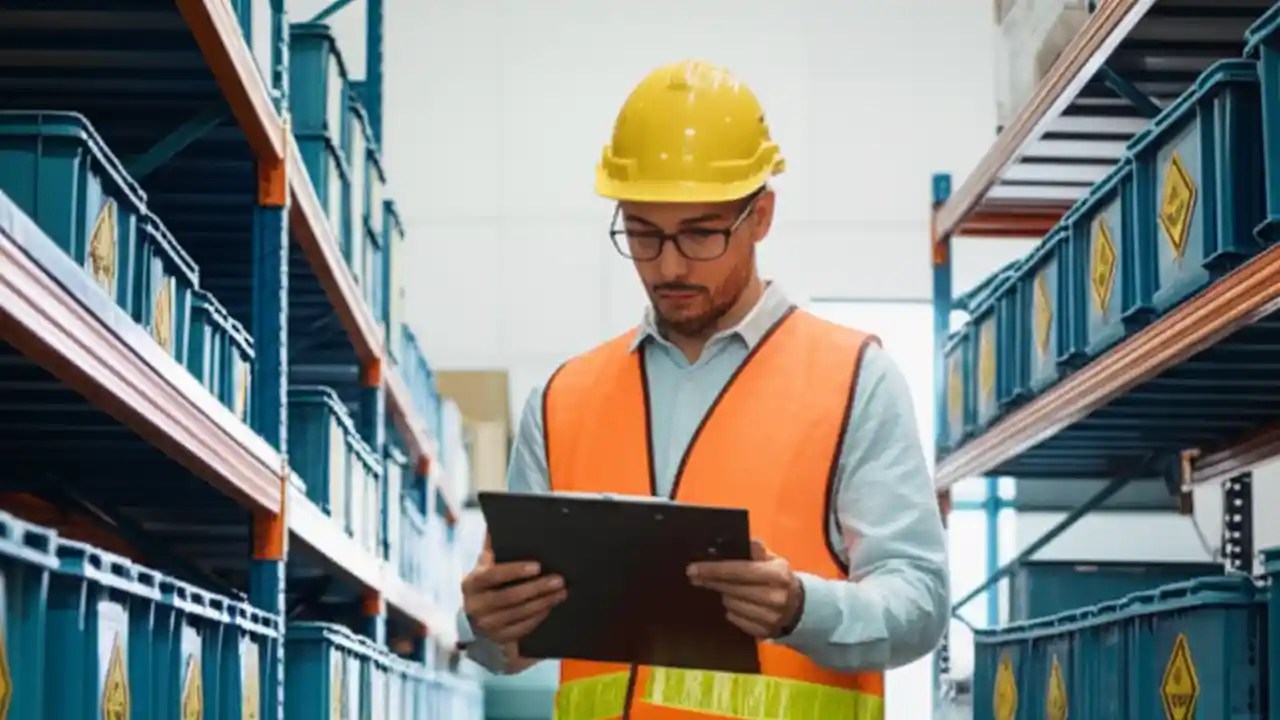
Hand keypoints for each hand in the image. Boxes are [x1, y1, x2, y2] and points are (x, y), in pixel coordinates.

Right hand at [462, 546, 566, 644]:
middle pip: (509, 597)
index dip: (515, 571)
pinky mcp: (498, 639)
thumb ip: (492, 547)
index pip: (493, 575)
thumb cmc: (486, 584)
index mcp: (472, 583)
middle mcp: (475, 606)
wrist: (473, 618)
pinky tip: (550, 607)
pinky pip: (522, 629)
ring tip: (561, 592)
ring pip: (518, 614)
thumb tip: (497, 526)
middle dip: (537, 588)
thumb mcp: (484, 566)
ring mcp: (486, 626)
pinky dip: (538, 617)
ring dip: (543, 603)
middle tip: (559, 580)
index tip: (537, 566)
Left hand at [687, 539, 803, 638]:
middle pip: (731, 589)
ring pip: (731, 605)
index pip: (739, 570)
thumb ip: (757, 550)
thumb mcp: (774, 560)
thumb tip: (746, 541)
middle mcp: (775, 597)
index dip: (714, 569)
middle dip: (711, 581)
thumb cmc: (780, 578)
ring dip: (724, 596)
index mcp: (777, 574)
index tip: (693, 568)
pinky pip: (735, 620)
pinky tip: (736, 604)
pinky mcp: (764, 633)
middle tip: (695, 576)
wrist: (800, 607)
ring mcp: (770, 617)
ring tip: (726, 589)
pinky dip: (732, 611)